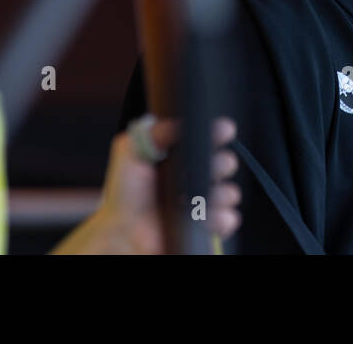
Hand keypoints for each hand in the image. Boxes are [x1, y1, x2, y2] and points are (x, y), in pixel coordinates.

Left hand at [53, 116, 240, 253]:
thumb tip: (181, 121)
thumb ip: (155, 131)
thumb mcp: (130, 150)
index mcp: (182, 155)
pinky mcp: (206, 225)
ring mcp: (202, 202)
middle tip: (210, 168)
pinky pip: (228, 219)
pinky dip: (222, 218)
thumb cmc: (124, 193)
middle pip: (226, 163)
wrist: (122, 231)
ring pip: (230, 192)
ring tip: (203, 197)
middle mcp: (195, 177)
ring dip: (222, 193)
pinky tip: (204, 216)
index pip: (209, 139)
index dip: (219, 133)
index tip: (224, 131)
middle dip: (223, 164)